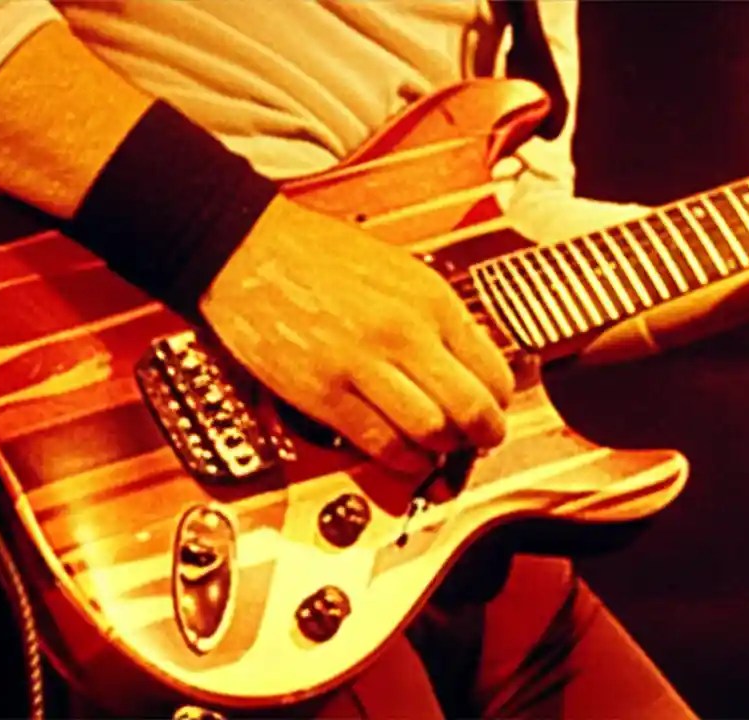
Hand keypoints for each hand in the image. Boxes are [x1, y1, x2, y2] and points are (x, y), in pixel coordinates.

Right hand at [200, 196, 514, 473]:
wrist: (248, 245)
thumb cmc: (319, 254)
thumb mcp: (403, 271)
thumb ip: (437, 317)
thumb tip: (468, 364)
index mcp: (432, 300)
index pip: (495, 372)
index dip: (500, 403)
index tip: (493, 411)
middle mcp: (405, 332)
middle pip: (473, 409)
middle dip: (485, 436)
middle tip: (480, 442)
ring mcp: (364, 364)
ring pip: (432, 432)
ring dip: (442, 450)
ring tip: (438, 447)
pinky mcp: (323, 392)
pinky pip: (380, 443)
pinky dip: (401, 460)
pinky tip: (404, 455)